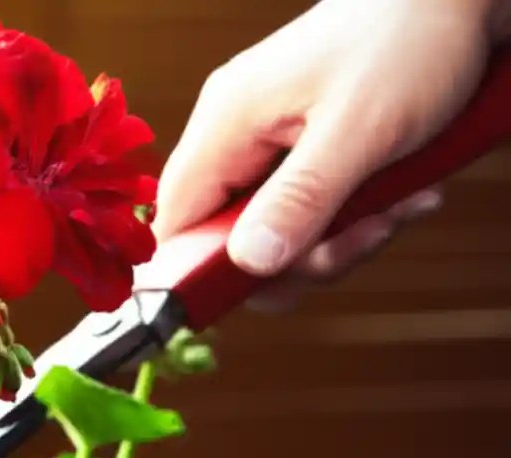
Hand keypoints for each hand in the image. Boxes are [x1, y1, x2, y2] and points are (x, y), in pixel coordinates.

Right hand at [153, 0, 510, 310]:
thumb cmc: (410, 41)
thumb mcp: (359, 132)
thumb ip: (299, 199)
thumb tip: (247, 264)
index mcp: (226, 123)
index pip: (176, 219)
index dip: (203, 267)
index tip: (265, 286)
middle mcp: (233, 131)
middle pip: (226, 234)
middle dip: (297, 255)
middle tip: (363, 239)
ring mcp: (264, 137)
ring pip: (271, 227)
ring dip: (336, 237)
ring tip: (397, 209)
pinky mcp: (297, 143)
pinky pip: (303, 203)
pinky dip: (350, 214)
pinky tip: (400, 195)